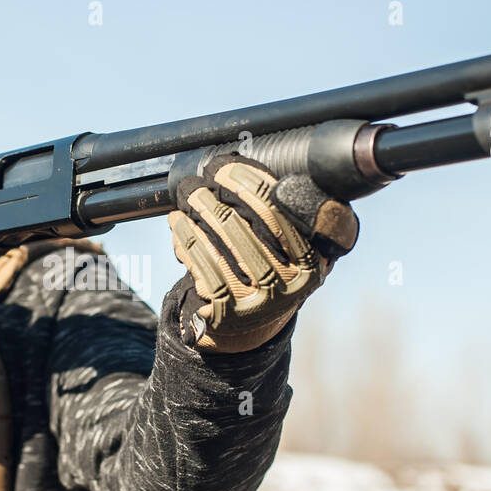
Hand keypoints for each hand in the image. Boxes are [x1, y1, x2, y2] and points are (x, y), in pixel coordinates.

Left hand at [168, 155, 358, 352]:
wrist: (252, 322)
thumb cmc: (270, 267)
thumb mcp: (292, 246)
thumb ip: (287, 214)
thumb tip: (248, 168)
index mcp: (312, 262)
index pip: (277, 214)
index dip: (247, 185)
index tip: (225, 168)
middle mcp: (290, 286)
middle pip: (245, 231)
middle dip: (216, 200)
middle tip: (198, 182)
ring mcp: (259, 304)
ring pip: (220, 249)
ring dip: (197, 218)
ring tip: (186, 197)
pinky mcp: (229, 314)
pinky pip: (203, 269)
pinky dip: (188, 242)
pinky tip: (178, 225)